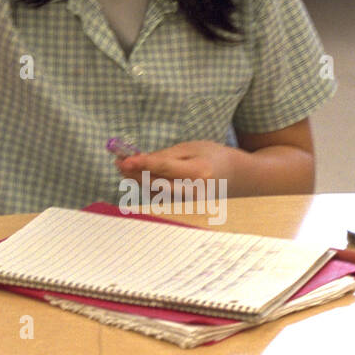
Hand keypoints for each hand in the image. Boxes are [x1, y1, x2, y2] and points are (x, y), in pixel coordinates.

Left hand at [116, 139, 235, 193]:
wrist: (237, 176)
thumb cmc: (213, 156)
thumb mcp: (191, 148)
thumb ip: (166, 156)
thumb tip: (140, 160)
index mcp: (199, 172)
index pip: (165, 168)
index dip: (143, 164)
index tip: (125, 159)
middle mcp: (194, 192)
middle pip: (157, 183)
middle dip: (135, 173)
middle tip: (118, 162)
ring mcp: (190, 203)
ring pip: (156, 192)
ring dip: (137, 180)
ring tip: (123, 166)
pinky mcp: (186, 207)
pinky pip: (161, 197)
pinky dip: (146, 186)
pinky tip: (136, 176)